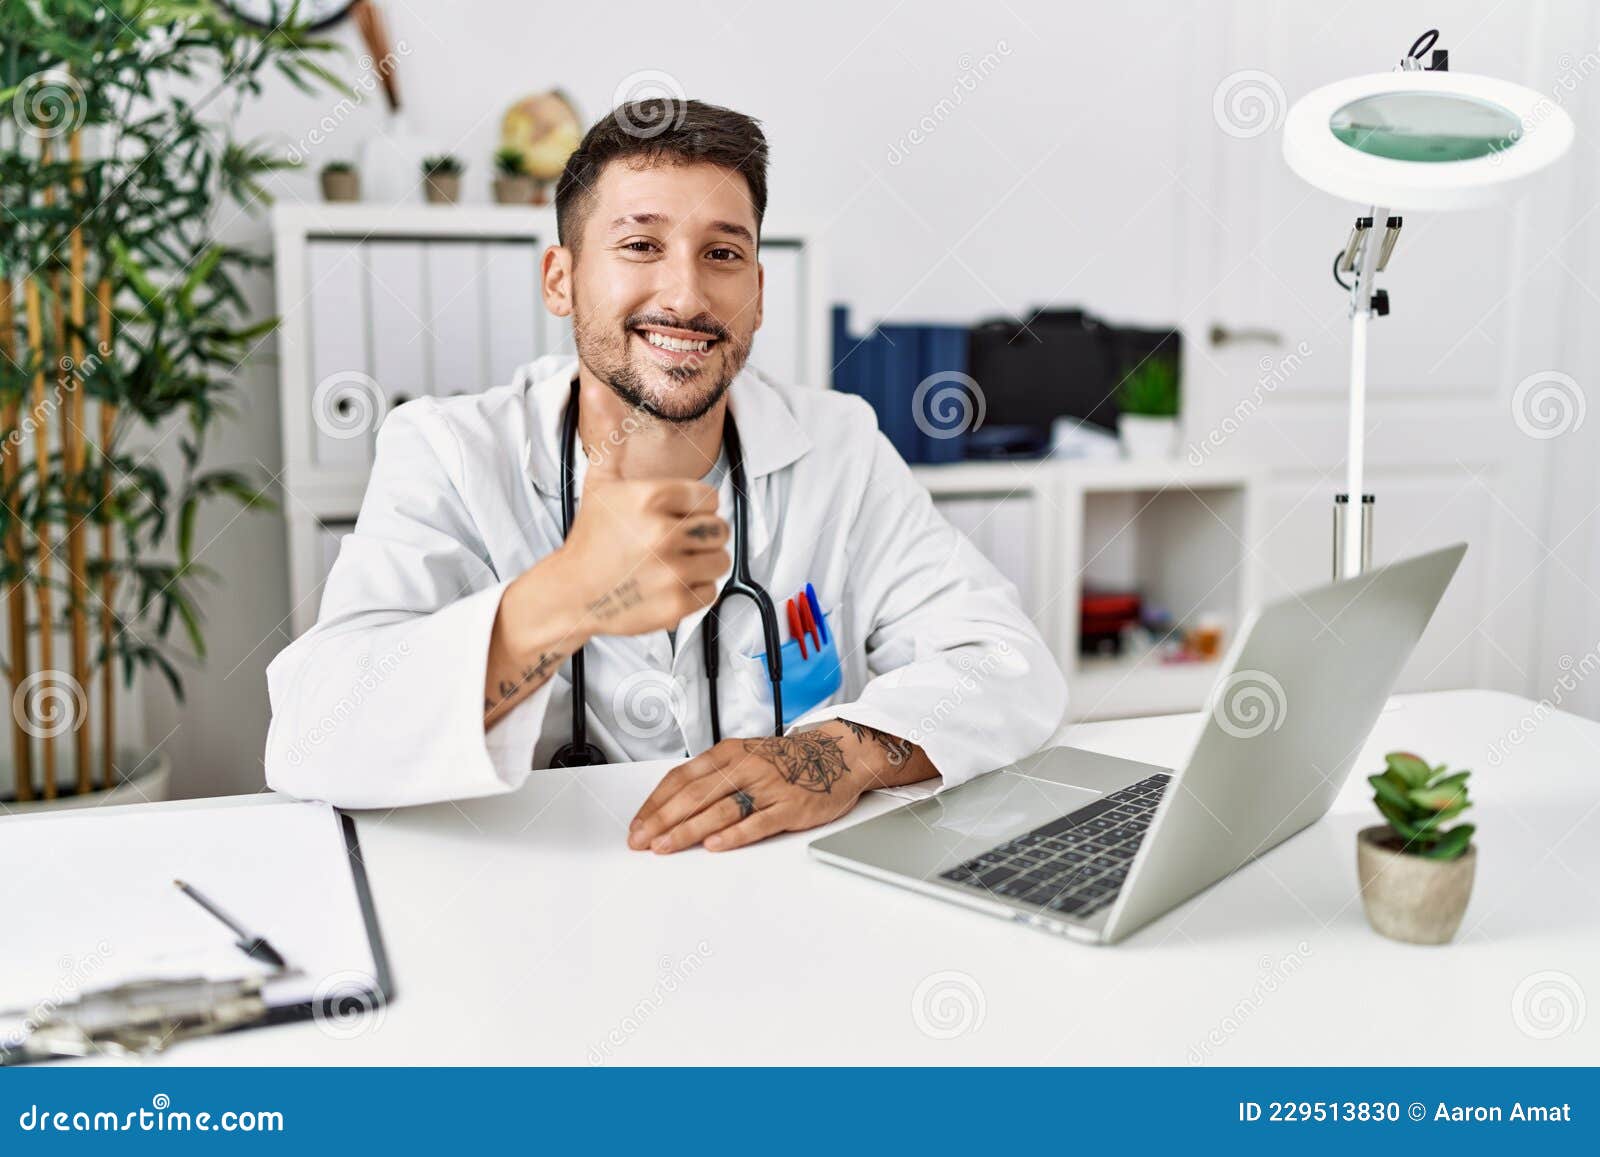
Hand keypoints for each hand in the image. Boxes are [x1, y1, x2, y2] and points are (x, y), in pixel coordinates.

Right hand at [560, 449, 730, 637]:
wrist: (573, 593)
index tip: (674, 517)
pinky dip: (695, 590)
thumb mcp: (600, 484)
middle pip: (719, 528)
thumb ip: (610, 438)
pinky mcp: (676, 603)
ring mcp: (671, 570)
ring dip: (703, 562)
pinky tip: (669, 584)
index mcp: (650, 498)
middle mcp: (663, 532)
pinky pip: (711, 590)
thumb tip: (595, 389)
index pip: (709, 497)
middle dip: (701, 536)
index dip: (694, 508)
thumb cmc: (591, 538)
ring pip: (720, 560)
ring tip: (673, 563)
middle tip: (673, 542)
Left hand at [628, 728, 868, 852]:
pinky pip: (756, 823)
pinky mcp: (789, 807)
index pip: (681, 778)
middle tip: (642, 840)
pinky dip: (733, 835)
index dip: (655, 803)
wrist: (835, 755)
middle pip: (695, 795)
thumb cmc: (785, 761)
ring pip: (720, 810)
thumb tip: (670, 803)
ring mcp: (768, 787)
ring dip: (688, 830)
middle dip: (662, 820)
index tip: (638, 824)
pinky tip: (714, 846)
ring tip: (666, 846)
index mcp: (728, 753)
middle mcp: (745, 767)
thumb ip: (711, 776)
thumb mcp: (743, 756)